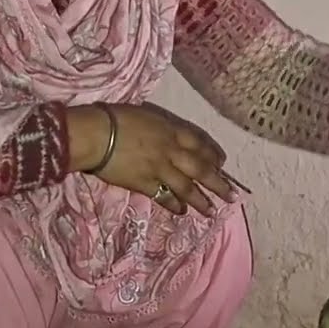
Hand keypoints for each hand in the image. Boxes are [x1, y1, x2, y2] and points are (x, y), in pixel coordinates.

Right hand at [68, 102, 235, 215]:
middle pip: (200, 168)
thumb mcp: (145, 115)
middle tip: (232, 196)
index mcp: (171, 130)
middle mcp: (171, 150)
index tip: (222, 163)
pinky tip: (182, 212)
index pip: (199, 143)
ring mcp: (159, 169)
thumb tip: (163, 134)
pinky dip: (174, 205)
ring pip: (186, 187)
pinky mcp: (144, 184)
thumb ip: (159, 128)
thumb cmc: (115, 117)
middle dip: (218, 183)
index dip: (212, 154)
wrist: (96, 134)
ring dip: (200, 200)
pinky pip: (164, 196)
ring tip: (211, 212)